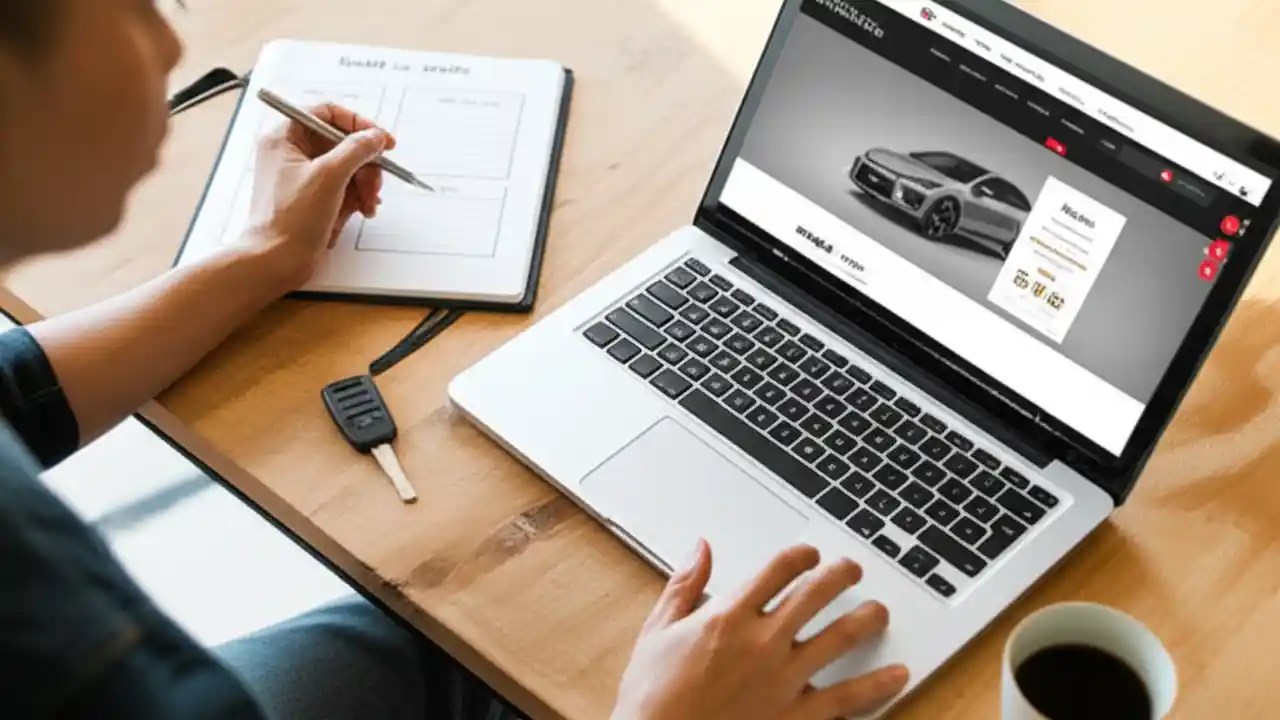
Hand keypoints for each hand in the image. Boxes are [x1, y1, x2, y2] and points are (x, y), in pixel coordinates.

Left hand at [242, 103, 397, 291]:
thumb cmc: (288, 220)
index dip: (357, 124)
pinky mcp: (312, 200)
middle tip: (376, 181)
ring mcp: (303, 178)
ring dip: (364, 184)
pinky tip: (363, 210)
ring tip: (369, 203)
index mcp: (285, 139)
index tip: (380, 139)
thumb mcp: (329, 176)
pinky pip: (343, 189)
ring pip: (346, 168)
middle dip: (364, 164)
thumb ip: (356, 150)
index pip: (326, 114)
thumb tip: (374, 136)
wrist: (276, 261)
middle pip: (342, 144)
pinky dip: (356, 198)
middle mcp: (292, 155)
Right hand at [611, 541, 907, 719]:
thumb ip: (684, 585)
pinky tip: (896, 675)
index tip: (811, 554)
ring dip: (866, 619)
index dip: (801, 555)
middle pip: (815, 595)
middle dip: (840, 575)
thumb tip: (702, 547)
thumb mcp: (657, 632)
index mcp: (728, 617)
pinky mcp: (795, 718)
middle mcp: (762, 643)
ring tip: (879, 611)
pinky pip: (847, 699)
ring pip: (840, 638)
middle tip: (852, 570)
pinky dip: (877, 685)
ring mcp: (783, 681)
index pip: (777, 570)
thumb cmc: (652, 698)